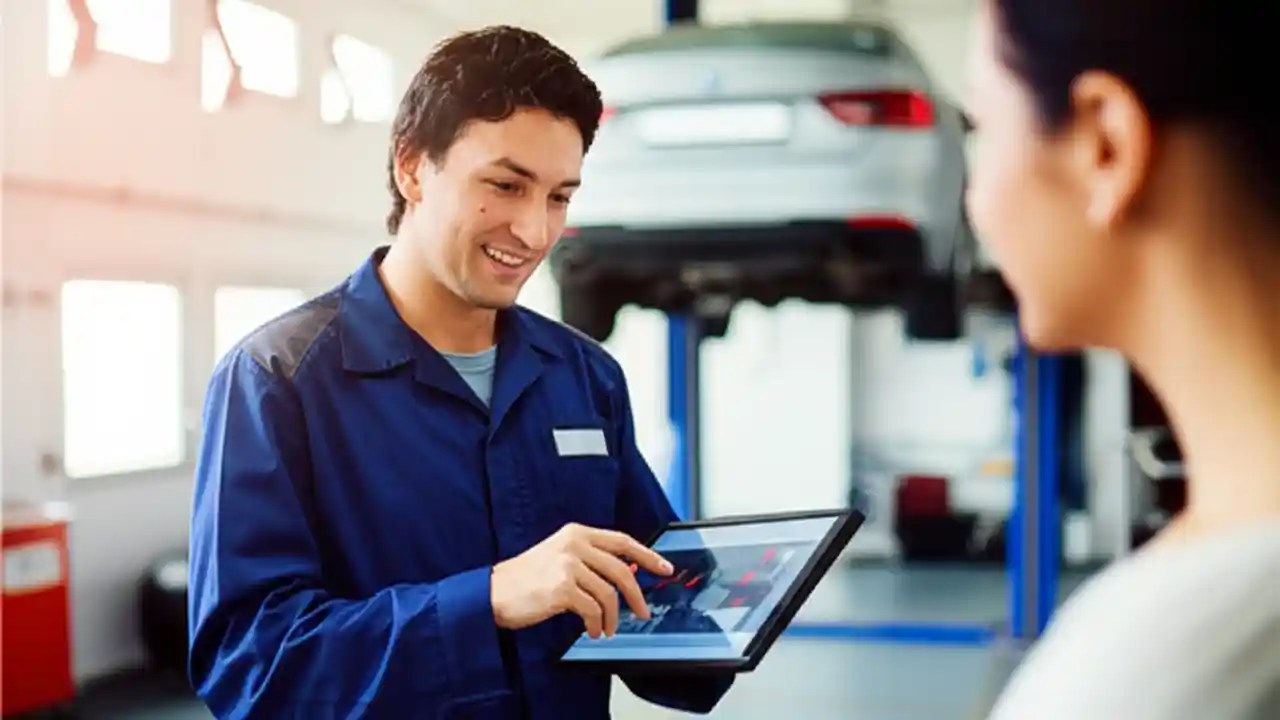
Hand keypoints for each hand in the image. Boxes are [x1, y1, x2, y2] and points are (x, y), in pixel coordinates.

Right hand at [490, 523, 673, 638]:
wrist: (492, 592)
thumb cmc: (525, 579)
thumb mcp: (560, 559)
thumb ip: (592, 561)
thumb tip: (629, 573)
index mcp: (576, 533)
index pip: (622, 541)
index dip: (648, 556)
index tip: (665, 568)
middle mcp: (574, 544)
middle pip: (621, 570)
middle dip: (637, 596)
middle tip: (643, 612)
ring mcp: (568, 565)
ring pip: (609, 593)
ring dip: (613, 617)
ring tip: (606, 628)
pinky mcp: (562, 588)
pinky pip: (593, 609)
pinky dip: (596, 624)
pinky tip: (591, 630)